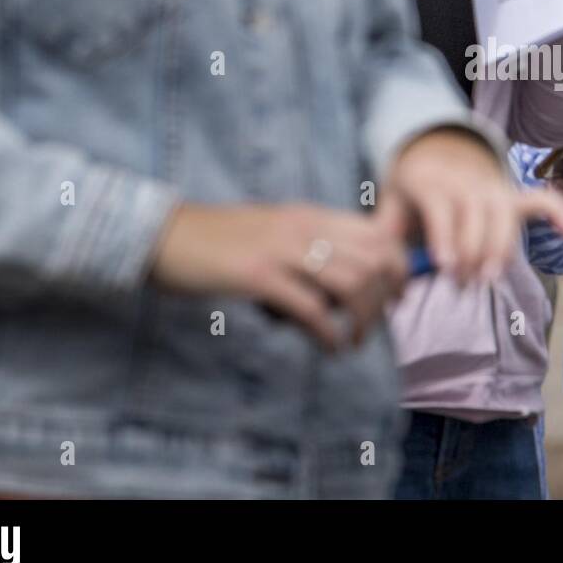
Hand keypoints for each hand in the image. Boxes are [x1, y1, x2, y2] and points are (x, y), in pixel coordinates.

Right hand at [150, 202, 409, 351]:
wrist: (163, 235)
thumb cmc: (218, 240)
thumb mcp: (274, 229)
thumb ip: (310, 243)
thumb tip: (345, 276)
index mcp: (311, 215)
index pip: (378, 234)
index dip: (399, 268)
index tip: (396, 296)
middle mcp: (304, 227)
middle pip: (374, 260)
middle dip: (386, 298)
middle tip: (377, 324)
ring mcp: (282, 250)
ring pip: (352, 283)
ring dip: (362, 319)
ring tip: (353, 341)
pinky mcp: (258, 275)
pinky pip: (312, 307)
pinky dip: (329, 332)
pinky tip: (330, 347)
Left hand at [386, 128, 562, 282]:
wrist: (433, 152)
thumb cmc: (410, 192)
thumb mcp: (389, 205)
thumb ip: (383, 235)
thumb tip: (379, 271)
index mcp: (430, 182)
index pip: (442, 207)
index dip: (445, 236)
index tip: (446, 267)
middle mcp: (465, 181)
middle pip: (475, 215)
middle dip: (471, 253)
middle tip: (462, 285)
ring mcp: (492, 187)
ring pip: (504, 215)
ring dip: (501, 248)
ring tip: (490, 279)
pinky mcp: (512, 196)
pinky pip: (540, 199)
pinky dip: (558, 210)